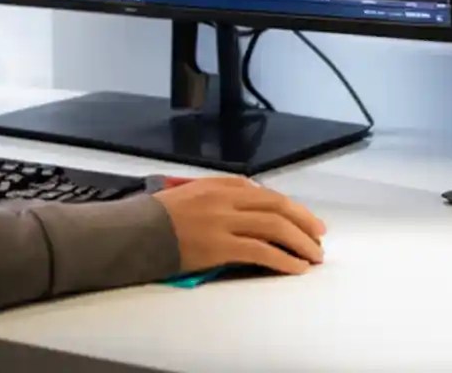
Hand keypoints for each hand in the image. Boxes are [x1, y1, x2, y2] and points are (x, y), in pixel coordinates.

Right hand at [153, 177, 325, 274]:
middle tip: (319, 237)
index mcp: (215, 185)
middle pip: (276, 206)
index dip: (289, 206)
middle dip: (304, 221)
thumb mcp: (187, 195)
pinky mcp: (220, 246)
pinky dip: (284, 259)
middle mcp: (223, 199)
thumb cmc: (154, 218)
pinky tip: (295, 267)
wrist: (132, 232)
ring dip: (300, 242)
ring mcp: (222, 222)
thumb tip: (244, 211)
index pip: (262, 192)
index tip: (304, 219)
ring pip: (275, 227)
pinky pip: (262, 251)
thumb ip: (215, 198)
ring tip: (313, 257)